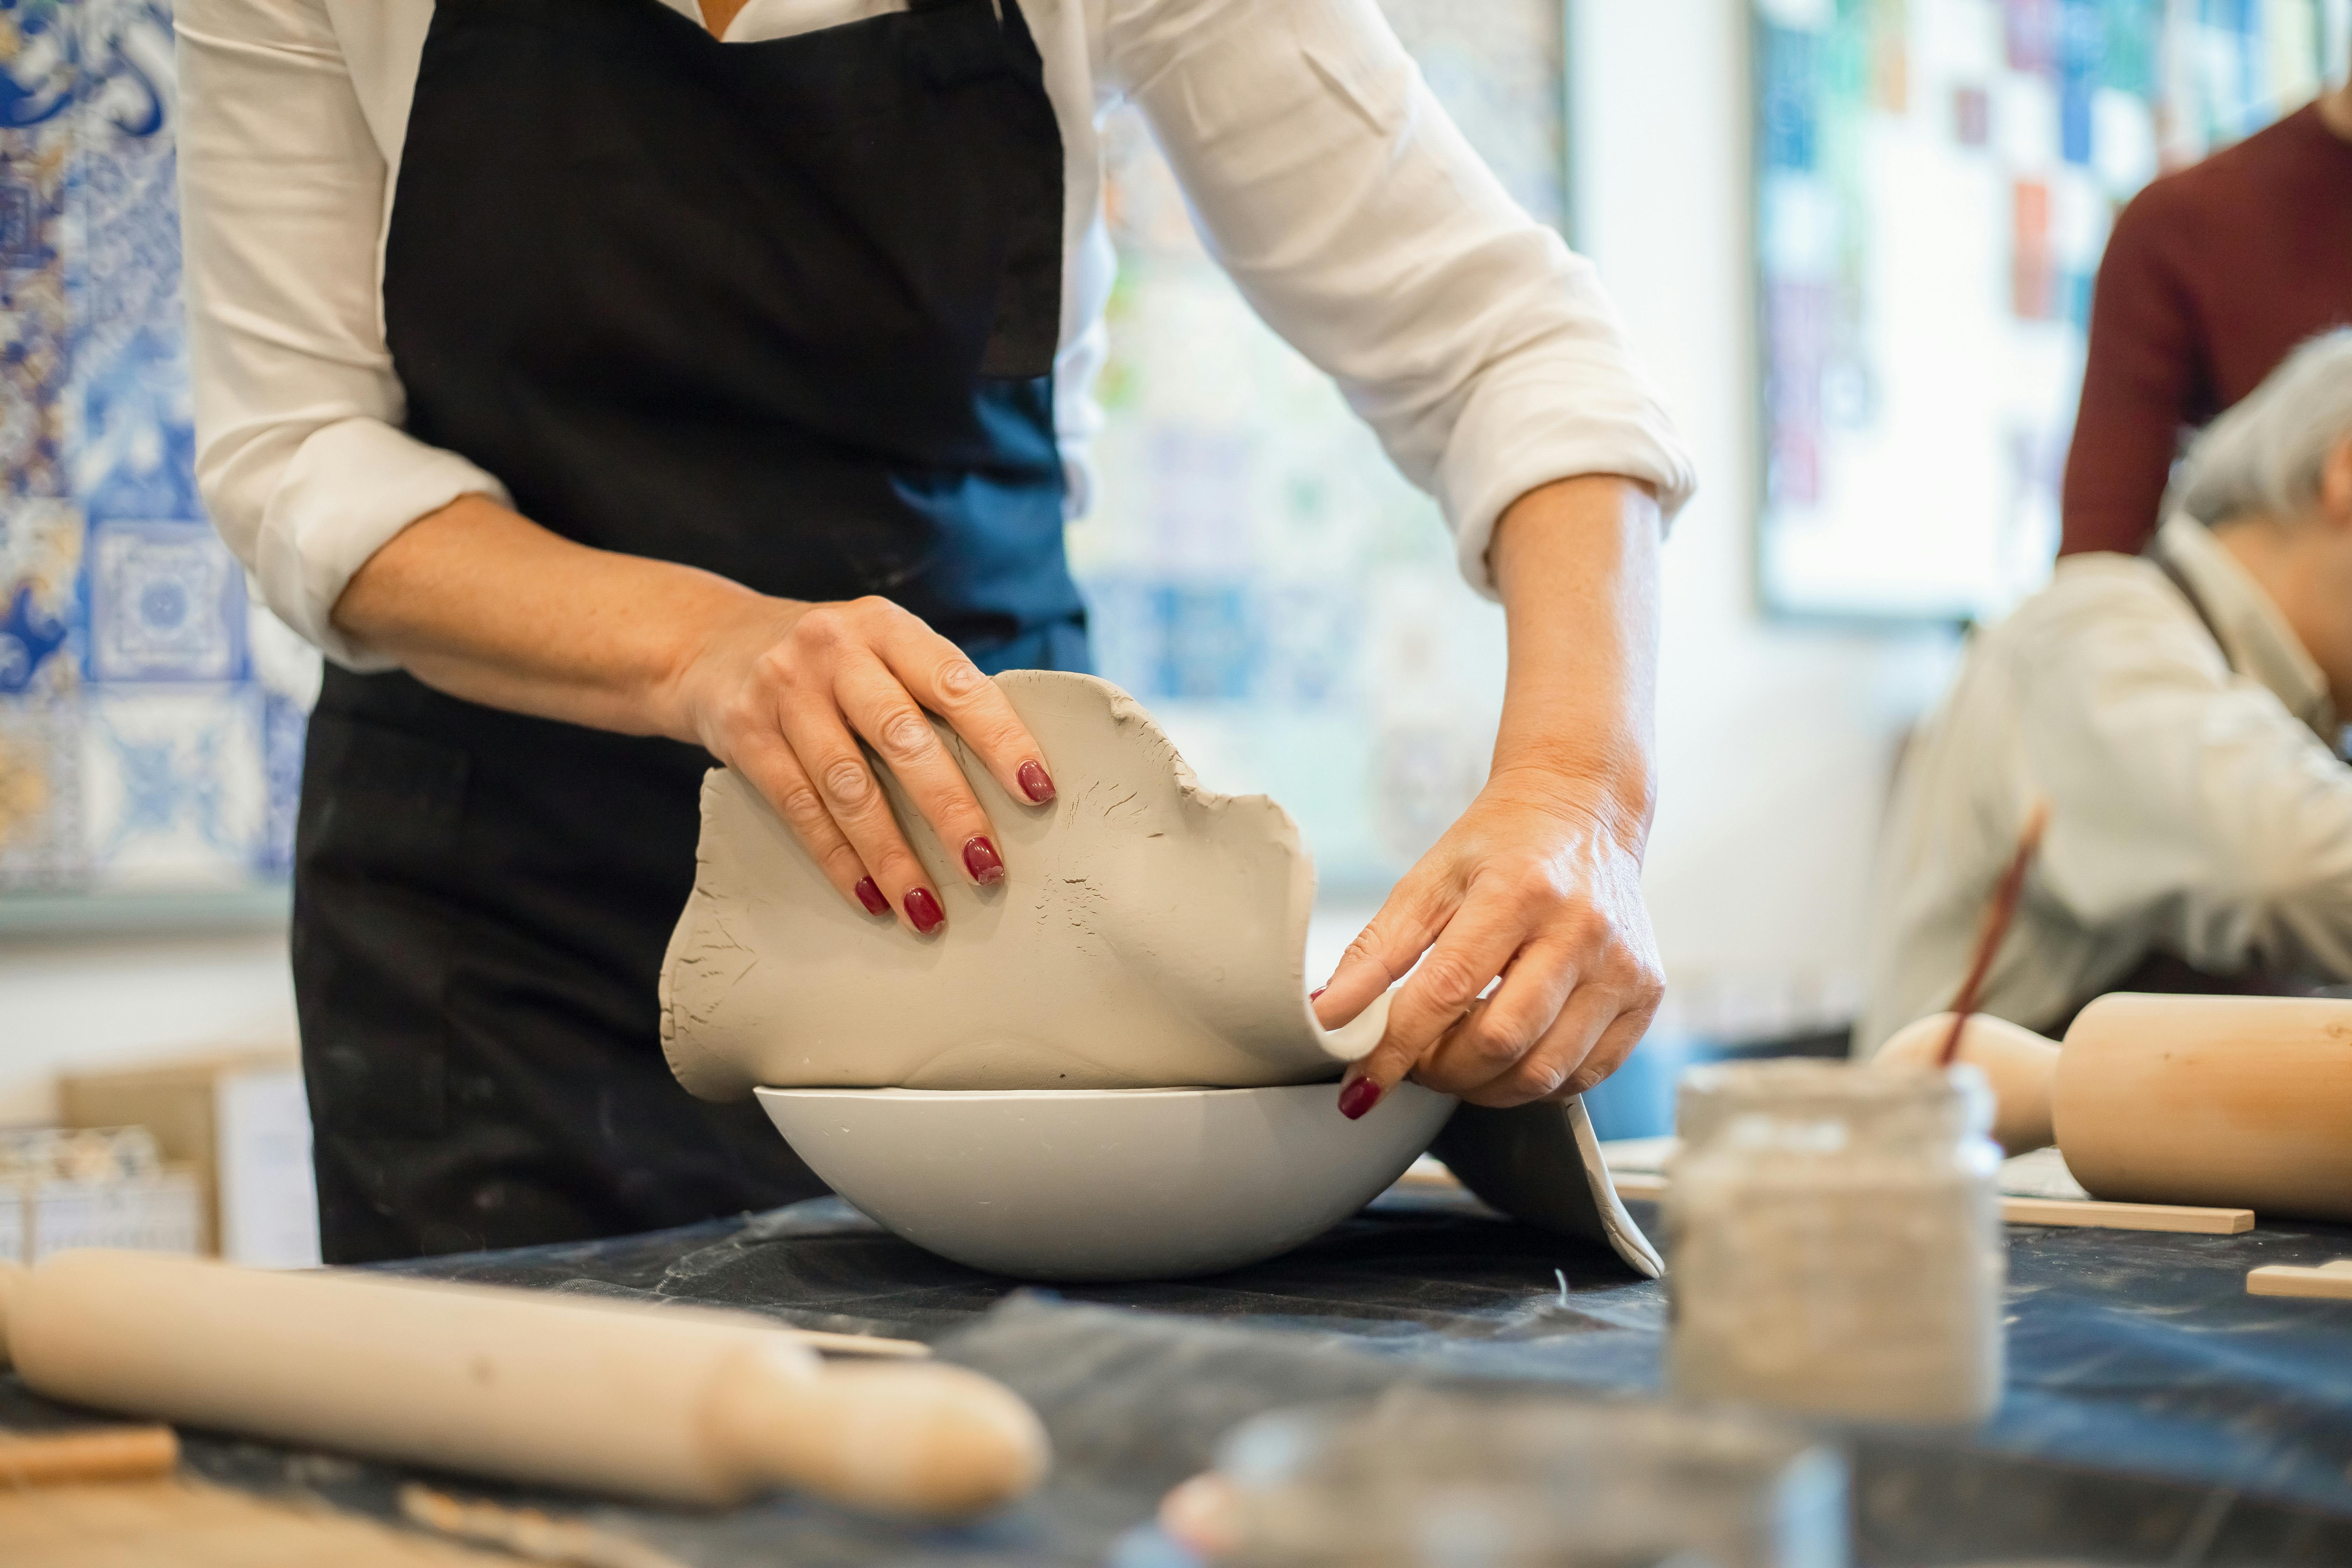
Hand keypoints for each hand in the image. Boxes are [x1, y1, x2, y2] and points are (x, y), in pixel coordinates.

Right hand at [675, 595, 1055, 934]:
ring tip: (927, 909)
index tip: (1037, 791)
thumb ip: (931, 692)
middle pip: (904, 739)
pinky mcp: (744, 733)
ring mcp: (785, 690)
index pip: (956, 683)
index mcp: (887, 626)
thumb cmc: (826, 661)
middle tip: (986, 868)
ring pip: (850, 786)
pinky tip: (870, 898)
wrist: (708, 642)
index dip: (1001, 738)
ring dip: (893, 856)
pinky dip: (839, 860)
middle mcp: (835, 650)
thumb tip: (1014, 774)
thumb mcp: (878, 649)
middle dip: (951, 811)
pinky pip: (800, 809)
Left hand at [1314, 767, 1662, 1111]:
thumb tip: (1326, 1017)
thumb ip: (1376, 953)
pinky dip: (1536, 1083)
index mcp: (1520, 890)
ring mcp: (1623, 965)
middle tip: (1414, 1060)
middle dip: (1441, 1071)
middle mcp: (1582, 929)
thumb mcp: (1428, 882)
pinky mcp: (1647, 992)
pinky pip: (1587, 1074)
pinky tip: (1510, 1056)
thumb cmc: (1502, 847)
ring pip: (1545, 1073)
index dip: (1396, 1048)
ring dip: (1485, 1086)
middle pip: (1500, 1043)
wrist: (1584, 811)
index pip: (1447, 991)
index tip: (1362, 1084)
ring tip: (1457, 1058)